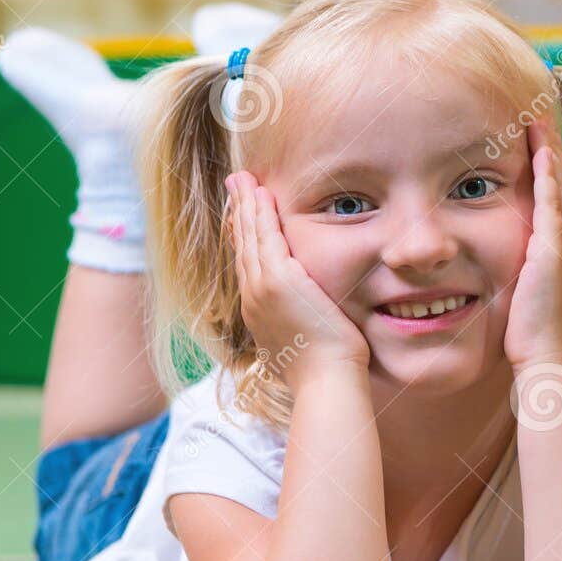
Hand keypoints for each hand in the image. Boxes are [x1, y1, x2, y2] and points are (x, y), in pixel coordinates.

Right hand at [224, 172, 368, 385]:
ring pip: (250, 237)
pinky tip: (260, 193)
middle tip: (234, 185)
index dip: (244, 236)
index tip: (243, 216)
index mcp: (259, 311)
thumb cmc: (326, 369)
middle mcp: (253, 298)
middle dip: (239, 213)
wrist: (326, 381)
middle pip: (242, 246)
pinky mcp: (278, 281)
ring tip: (242, 180)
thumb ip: (301, 324)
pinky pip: (266, 237)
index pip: (248, 264)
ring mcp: (262, 288)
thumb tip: (309, 319)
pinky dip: (261, 214)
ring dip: (246, 205)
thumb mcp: (305, 342)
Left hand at [504, 117, 561, 370]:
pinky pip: (553, 203)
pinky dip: (548, 175)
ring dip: (551, 154)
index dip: (558, 175)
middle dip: (556, 154)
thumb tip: (525, 270)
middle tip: (544, 121)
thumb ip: (535, 277)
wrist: (555, 362)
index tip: (548, 151)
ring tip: (539, 123)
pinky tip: (541, 152)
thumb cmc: (542, 342)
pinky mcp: (557, 251)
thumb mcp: (541, 301)